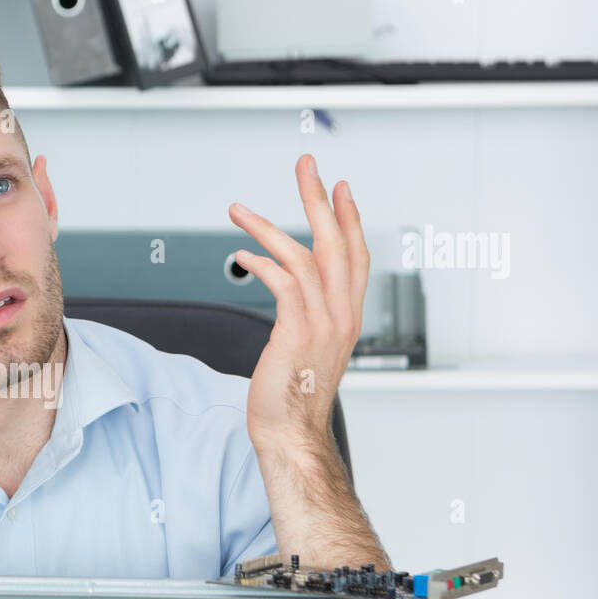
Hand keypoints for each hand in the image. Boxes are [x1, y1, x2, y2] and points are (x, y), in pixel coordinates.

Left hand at [228, 154, 368, 458]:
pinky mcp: (296, 332)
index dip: (350, 219)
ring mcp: (322, 323)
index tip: (341, 189)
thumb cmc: (292, 396)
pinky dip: (262, 264)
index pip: (356, 256)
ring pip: (306, 257)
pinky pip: (283, 283)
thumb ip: (307, 316)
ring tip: (240, 210)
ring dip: (270, 227)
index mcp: (348, 316)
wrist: (290, 433)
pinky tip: (241, 256)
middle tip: (306, 166)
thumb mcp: (307, 348)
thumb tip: (292, 293)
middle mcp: (341, 315)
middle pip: (337, 243)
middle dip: (319, 200)